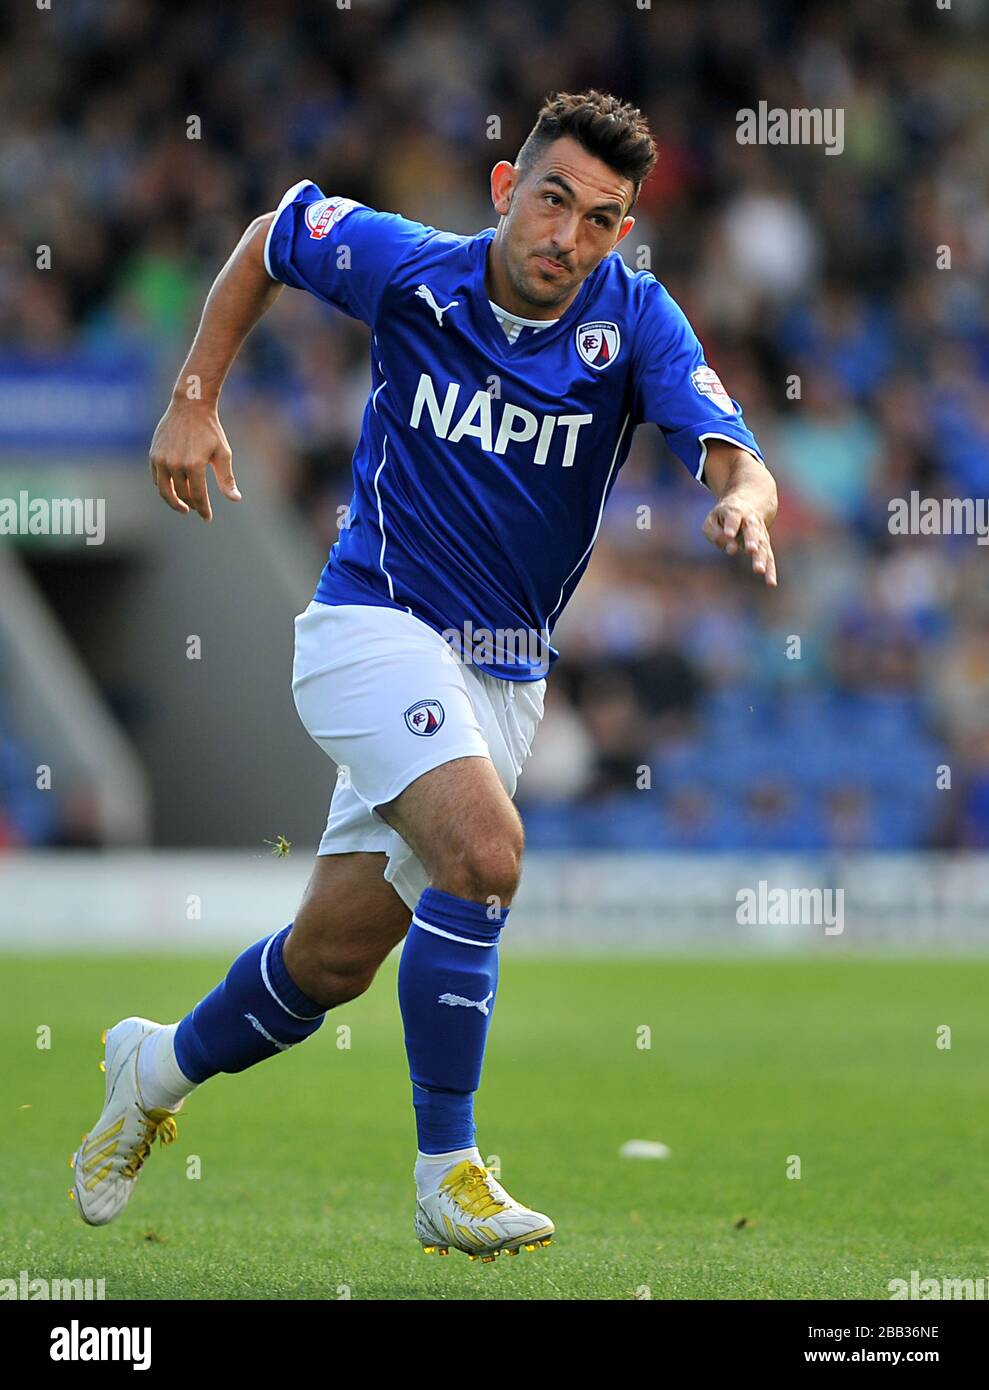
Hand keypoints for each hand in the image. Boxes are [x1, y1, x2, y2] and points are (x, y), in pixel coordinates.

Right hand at [149, 399, 240, 519]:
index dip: (203, 510)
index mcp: (194, 465)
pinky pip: (156, 479)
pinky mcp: (153, 455)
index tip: (207, 518)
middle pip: (182, 495)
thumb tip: (236, 499)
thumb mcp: (223, 453)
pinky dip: (164, 487)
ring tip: (183, 506)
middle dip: (191, 505)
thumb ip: (226, 478)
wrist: (190, 407)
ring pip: (165, 491)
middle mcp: (175, 464)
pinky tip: (172, 490)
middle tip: (197, 510)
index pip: (198, 496)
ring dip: (174, 502)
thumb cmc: (210, 430)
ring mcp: (162, 460)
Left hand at [702, 495, 777, 585]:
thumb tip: (730, 547)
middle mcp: (751, 522)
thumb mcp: (712, 520)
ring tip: (759, 570)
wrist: (750, 503)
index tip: (729, 534)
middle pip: (753, 531)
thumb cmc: (724, 516)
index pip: (734, 517)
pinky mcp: (765, 545)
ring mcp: (760, 534)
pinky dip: (771, 570)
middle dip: (752, 540)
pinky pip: (769, 558)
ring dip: (761, 558)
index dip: (731, 525)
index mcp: (736, 511)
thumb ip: (715, 533)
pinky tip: (771, 583)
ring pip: (763, 545)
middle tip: (751, 549)